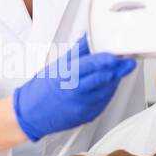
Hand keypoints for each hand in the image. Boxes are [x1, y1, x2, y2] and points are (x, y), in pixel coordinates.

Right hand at [12, 35, 135, 141]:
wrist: (29, 115)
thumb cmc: (39, 91)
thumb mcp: (56, 66)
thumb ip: (77, 53)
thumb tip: (90, 38)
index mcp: (66, 77)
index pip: (92, 65)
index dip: (109, 60)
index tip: (118, 55)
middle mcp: (75, 92)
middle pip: (104, 79)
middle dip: (118, 70)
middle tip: (127, 62)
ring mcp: (82, 107)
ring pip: (107, 92)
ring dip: (114, 81)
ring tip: (115, 73)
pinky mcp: (87, 116)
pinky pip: (103, 103)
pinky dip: (107, 93)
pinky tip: (106, 87)